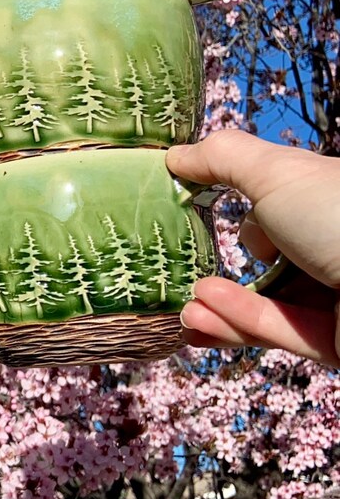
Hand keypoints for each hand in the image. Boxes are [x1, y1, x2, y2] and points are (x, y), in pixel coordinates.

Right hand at [165, 132, 339, 364]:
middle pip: (265, 265)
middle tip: (181, 275)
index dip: (242, 218)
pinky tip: (200, 315)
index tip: (197, 221)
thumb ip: (223, 159)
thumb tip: (176, 157)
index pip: (277, 211)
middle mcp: (330, 251)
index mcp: (324, 207)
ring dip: (219, 308)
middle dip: (218, 272)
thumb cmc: (338, 215)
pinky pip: (276, 332)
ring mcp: (332, 299)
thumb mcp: (275, 173)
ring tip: (186, 307)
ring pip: (264, 306)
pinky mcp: (331, 341)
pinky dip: (236, 324)